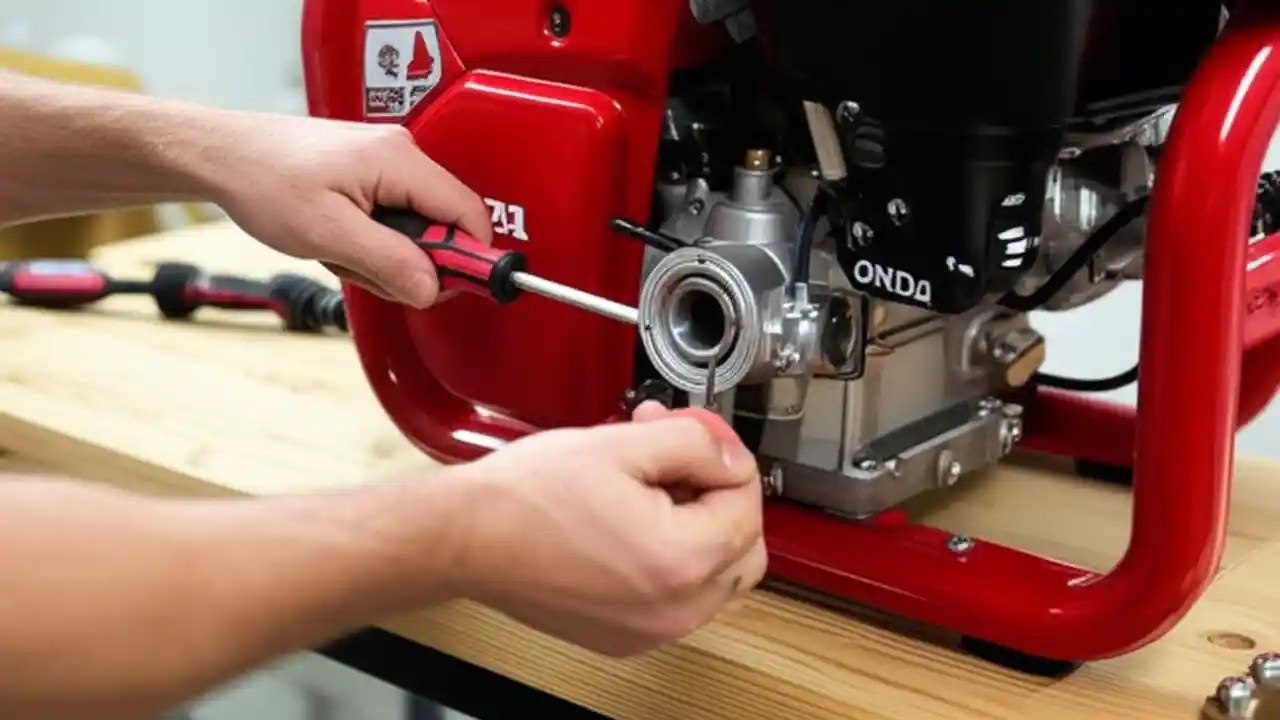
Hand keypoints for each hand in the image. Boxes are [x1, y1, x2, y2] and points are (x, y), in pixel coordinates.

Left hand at [207, 112, 491, 307]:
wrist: (223, 156)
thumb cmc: (262, 179)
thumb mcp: (327, 233)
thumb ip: (387, 262)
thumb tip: (431, 288)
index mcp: (398, 160)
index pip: (468, 214)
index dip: (468, 259)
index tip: (452, 288)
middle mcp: (400, 154)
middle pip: (446, 226)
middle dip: (415, 263)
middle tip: (374, 274)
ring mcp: (387, 163)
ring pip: (419, 229)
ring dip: (387, 257)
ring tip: (344, 253)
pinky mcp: (372, 174)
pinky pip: (396, 220)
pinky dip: (374, 243)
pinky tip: (343, 243)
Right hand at [451, 401, 765, 656]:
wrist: (466, 538)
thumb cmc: (526, 496)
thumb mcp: (623, 443)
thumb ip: (695, 444)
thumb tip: (729, 457)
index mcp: (682, 560)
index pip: (746, 503)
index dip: (724, 457)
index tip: (694, 435)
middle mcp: (675, 609)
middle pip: (743, 547)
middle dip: (718, 495)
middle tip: (678, 459)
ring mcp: (650, 631)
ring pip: (714, 576)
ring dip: (697, 526)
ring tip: (645, 485)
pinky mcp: (626, 637)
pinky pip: (678, 600)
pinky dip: (670, 561)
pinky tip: (629, 522)